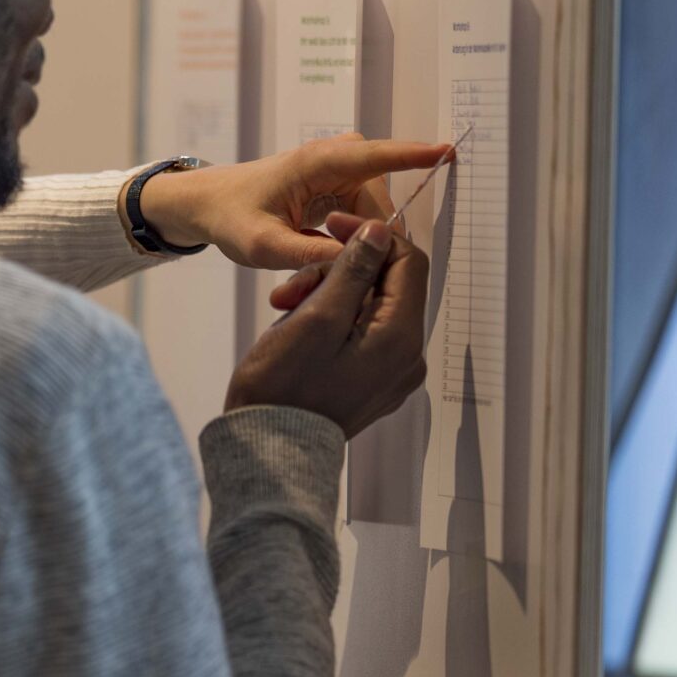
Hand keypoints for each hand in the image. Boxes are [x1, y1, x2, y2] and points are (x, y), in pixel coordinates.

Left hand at [135, 133, 451, 269]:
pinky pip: (360, 225)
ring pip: (370, 224)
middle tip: (324, 284)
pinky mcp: (341, 192)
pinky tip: (314, 271)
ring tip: (302, 282)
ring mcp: (341, 176)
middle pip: (378, 210)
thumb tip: (356, 261)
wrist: (209, 204)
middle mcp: (336, 162)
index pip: (376, 157)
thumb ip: (308, 254)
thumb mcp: (261, 245)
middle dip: (361, 250)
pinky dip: (343, 250)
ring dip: (348, 255)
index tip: (448, 152)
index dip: (414, 155)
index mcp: (318, 163)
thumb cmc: (229, 216)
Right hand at [225, 220, 428, 437]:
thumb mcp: (316, 317)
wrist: (268, 450)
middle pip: (386, 286)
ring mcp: (390, 375)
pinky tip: (297, 328)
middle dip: (337, 272)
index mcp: (400, 338)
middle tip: (290, 287)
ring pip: (369, 310)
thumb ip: (353, 270)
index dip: (371, 236)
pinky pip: (360, 336)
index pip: (407, 262)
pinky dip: (331, 322)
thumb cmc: (285, 387)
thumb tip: (379, 233)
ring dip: (328, 296)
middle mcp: (406, 358)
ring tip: (285, 309)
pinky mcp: (371, 385)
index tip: (331, 226)